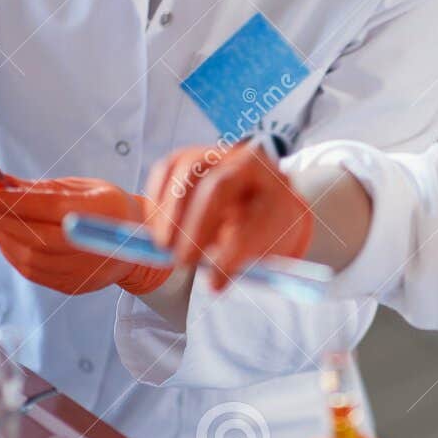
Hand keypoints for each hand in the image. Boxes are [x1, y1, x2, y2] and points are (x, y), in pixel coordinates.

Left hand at [0, 177, 170, 295]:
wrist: (141, 244)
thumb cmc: (110, 208)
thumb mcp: (85, 187)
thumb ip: (44, 188)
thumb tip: (2, 182)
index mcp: (104, 213)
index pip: (50, 209)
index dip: (13, 202)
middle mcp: (96, 246)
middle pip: (36, 238)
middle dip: (0, 220)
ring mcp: (85, 271)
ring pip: (30, 258)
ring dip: (1, 237)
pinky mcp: (74, 286)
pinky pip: (34, 272)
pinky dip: (12, 253)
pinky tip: (2, 237)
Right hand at [146, 140, 313, 288]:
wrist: (263, 199)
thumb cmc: (266, 231)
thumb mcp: (268, 250)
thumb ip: (246, 262)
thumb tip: (214, 282)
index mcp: (280, 191)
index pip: (260, 216)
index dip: (235, 251)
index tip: (216, 281)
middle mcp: (252, 164)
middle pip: (219, 185)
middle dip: (197, 225)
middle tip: (183, 260)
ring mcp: (222, 155)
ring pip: (189, 171)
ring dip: (170, 211)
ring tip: (164, 246)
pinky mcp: (194, 155)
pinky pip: (168, 168)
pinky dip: (157, 199)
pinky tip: (157, 229)